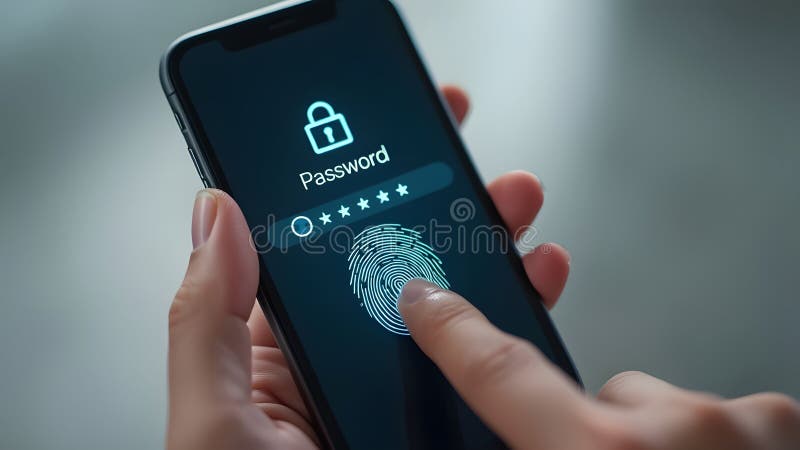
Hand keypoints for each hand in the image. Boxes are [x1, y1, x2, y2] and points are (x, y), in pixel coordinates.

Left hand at [166, 86, 571, 448]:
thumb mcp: (214, 425)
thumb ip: (207, 321)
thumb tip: (214, 212)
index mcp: (284, 353)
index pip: (322, 249)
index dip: (356, 186)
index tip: (394, 131)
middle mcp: (348, 365)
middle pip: (400, 264)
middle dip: (443, 206)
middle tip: (478, 168)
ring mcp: (406, 393)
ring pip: (453, 303)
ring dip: (490, 249)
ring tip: (517, 213)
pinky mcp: (450, 422)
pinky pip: (489, 358)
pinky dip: (520, 312)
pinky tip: (537, 282)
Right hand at [397, 280, 799, 449]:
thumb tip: (516, 439)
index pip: (500, 372)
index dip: (453, 333)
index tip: (430, 302)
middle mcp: (680, 433)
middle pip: (596, 401)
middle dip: (590, 441)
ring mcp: (746, 426)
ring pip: (661, 413)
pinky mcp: (785, 426)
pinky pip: (717, 423)